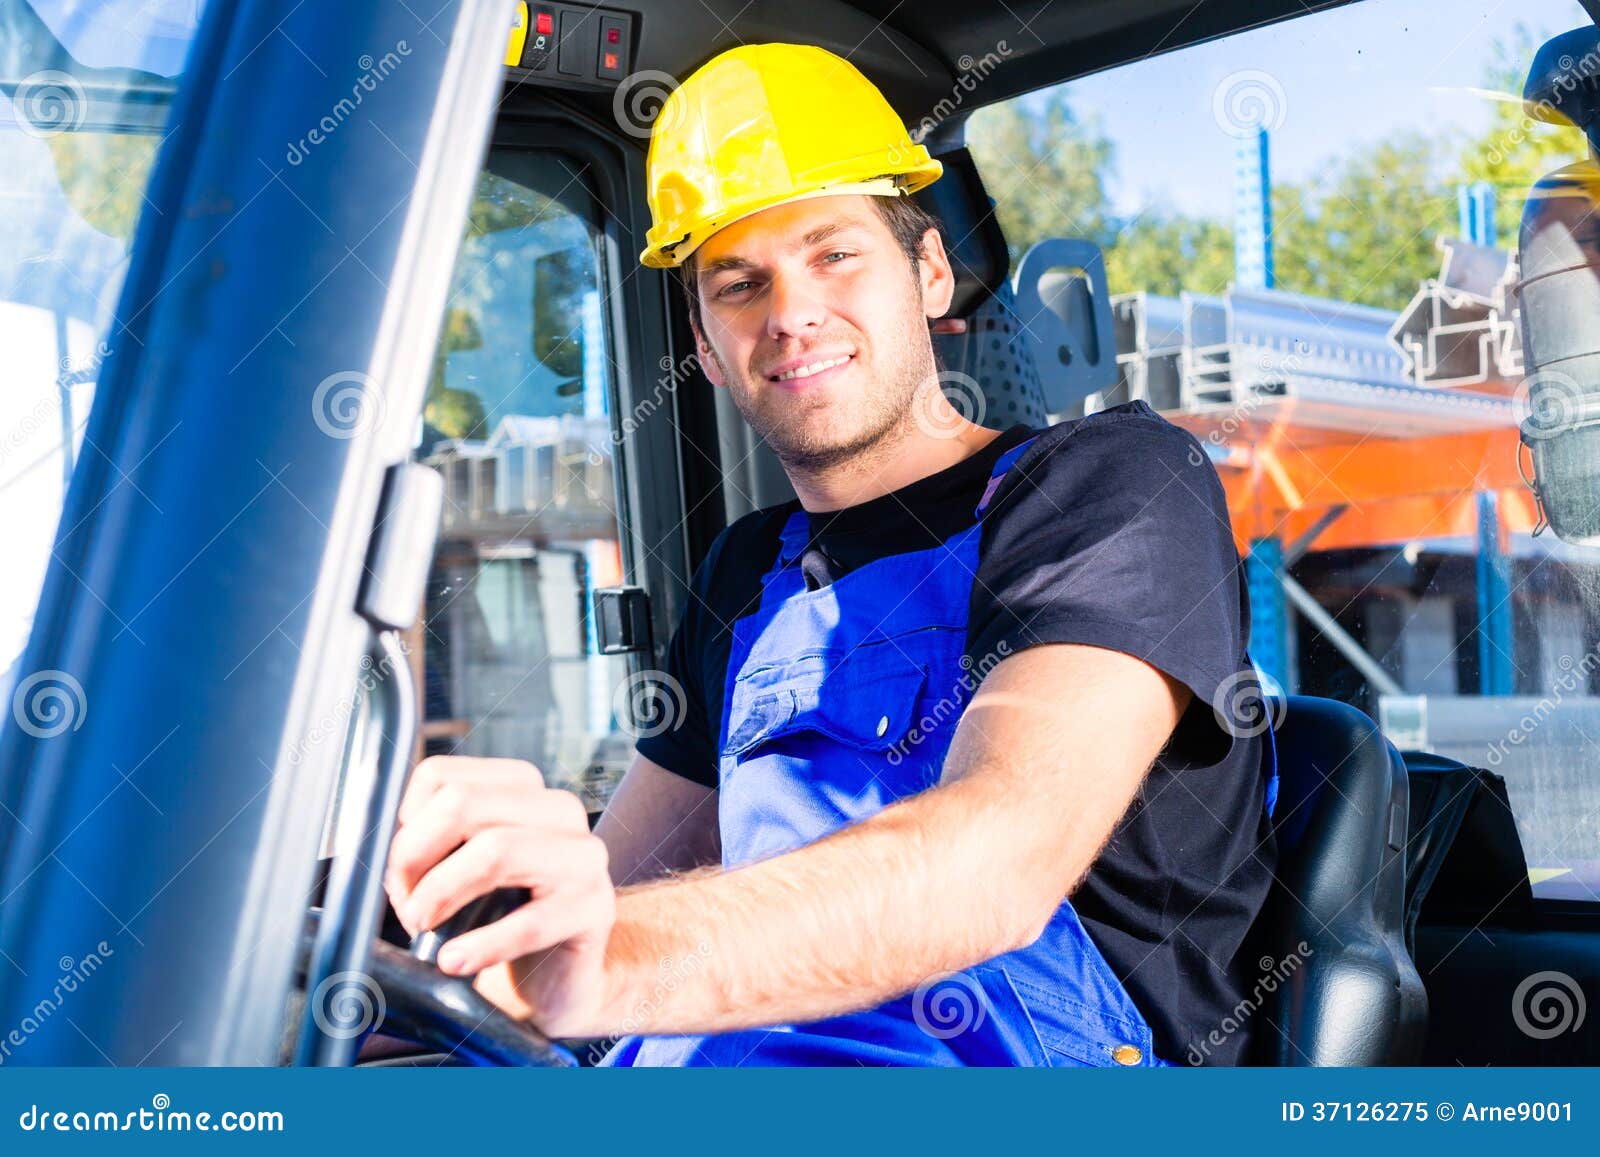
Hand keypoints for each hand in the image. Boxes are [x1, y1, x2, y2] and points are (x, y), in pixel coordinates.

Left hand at [383, 756, 615, 1038]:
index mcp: (522, 789)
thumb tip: (376, 850)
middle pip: (462, 805)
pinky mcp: (595, 908)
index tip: (397, 870)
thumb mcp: (461, 871)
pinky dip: (481, 945)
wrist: (564, 977)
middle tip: (404, 905)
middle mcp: (558, 810)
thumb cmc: (504, 919)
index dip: (403, 825)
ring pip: (495, 849)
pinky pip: (529, 922)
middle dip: (414, 858)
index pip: (441, 777)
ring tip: (424, 929)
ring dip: (440, 895)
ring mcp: (584, 856)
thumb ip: (424, 848)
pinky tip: (455, 961)